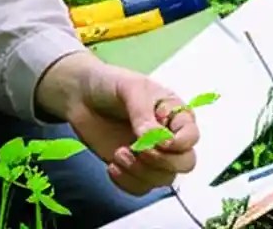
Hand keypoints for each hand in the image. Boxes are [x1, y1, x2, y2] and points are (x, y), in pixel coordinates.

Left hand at [37, 52, 199, 194]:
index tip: (160, 141)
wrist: (81, 96)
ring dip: (141, 172)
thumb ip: (143, 113)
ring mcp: (151, 155)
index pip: (192, 136)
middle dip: (162, 162)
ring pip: (163, 179)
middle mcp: (168, 137)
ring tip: (118, 154)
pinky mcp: (132, 168)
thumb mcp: (130, 89)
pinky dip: (127, 182)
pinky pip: (140, 188)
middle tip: (139, 151)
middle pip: (184, 163)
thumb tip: (153, 139)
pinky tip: (112, 166)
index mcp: (175, 114)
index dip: (181, 144)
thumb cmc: (111, 84)